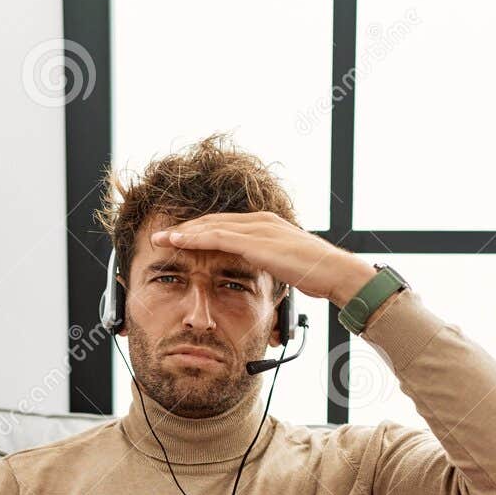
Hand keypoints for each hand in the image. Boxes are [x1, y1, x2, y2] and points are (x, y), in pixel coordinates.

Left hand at [150, 211, 377, 308]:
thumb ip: (268, 262)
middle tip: (161, 235)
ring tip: (161, 238)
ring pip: (210, 226)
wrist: (334, 272)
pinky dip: (194, 238)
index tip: (180, 238)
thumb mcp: (285, 264)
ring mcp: (257, 229)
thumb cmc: (315, 273)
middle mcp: (258, 221)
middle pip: (213, 221)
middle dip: (185, 228)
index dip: (200, 230)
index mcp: (265, 225)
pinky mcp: (255, 241)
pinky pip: (217, 237)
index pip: (224, 224)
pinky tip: (177, 242)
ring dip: (183, 232)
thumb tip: (259, 270)